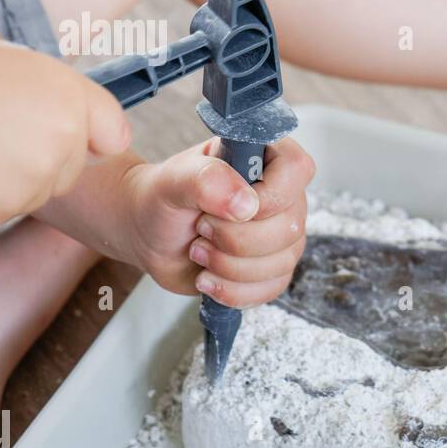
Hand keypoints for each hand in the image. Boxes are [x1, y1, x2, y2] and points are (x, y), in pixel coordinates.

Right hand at [0, 37, 130, 229]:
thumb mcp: (9, 62)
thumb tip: (84, 124)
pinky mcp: (0, 210)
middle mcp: (63, 139)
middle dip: (41, 160)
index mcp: (68, 96)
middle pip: (70, 168)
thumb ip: (55, 93)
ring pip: (34, 193)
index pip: (114, 132)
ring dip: (6, 180)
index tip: (86, 141)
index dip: (96, 138)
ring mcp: (35, 179)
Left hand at [122, 137, 313, 306]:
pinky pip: (272, 288)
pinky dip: (233, 289)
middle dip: (234, 239)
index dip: (268, 196)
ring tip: (198, 250)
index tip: (228, 208)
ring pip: (281, 263)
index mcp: (266, 158)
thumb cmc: (162, 199)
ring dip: (229, 266)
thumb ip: (206, 180)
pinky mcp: (273, 268)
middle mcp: (283, 195)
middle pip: (289, 227)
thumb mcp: (173, 181)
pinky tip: (208, 277)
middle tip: (200, 229)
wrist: (149, 234)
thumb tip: (246, 206)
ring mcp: (283, 234)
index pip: (297, 169)